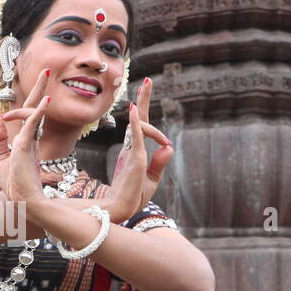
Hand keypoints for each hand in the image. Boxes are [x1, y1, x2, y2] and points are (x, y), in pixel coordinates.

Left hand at [0, 67, 50, 203]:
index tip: (3, 117)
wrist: (22, 202)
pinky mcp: (27, 147)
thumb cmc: (14, 184)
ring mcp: (30, 141)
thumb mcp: (1, 159)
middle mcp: (32, 138)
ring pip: (34, 112)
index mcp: (27, 141)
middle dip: (40, 89)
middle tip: (46, 70)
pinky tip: (45, 100)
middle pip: (36, 108)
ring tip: (45, 74)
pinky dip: (37, 111)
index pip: (27, 117)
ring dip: (39, 92)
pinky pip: (33, 124)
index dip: (19, 109)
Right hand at [107, 77, 172, 222]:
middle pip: (139, 119)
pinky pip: (136, 136)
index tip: (165, 140)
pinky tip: (136, 106)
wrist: (121, 210)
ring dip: (145, 104)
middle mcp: (131, 148)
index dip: (152, 122)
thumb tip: (169, 146)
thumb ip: (159, 163)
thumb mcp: (151, 179)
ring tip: (147, 84)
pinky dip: (136, 121)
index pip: (141, 128)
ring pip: (141, 125)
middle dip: (144, 98)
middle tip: (148, 80)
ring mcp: (132, 152)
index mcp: (134, 152)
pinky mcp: (134, 158)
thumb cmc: (133, 198)